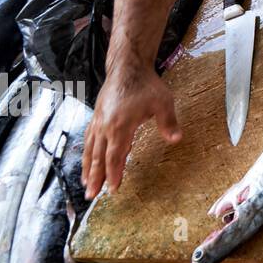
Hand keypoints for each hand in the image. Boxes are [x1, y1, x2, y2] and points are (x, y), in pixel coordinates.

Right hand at [82, 63, 180, 197]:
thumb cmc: (146, 84)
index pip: (115, 156)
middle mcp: (104, 126)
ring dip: (87, 168)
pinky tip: (87, 160)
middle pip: (98, 157)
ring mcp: (98, 121)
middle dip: (95, 178)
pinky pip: (88, 139)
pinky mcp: (96, 116)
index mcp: (120, 125)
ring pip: (90, 149)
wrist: (128, 67)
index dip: (114, 174)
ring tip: (86, 183)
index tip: (113, 189)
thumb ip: (168, 122)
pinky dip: (86, 152)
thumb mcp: (162, 102)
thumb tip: (176, 139)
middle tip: (91, 196)